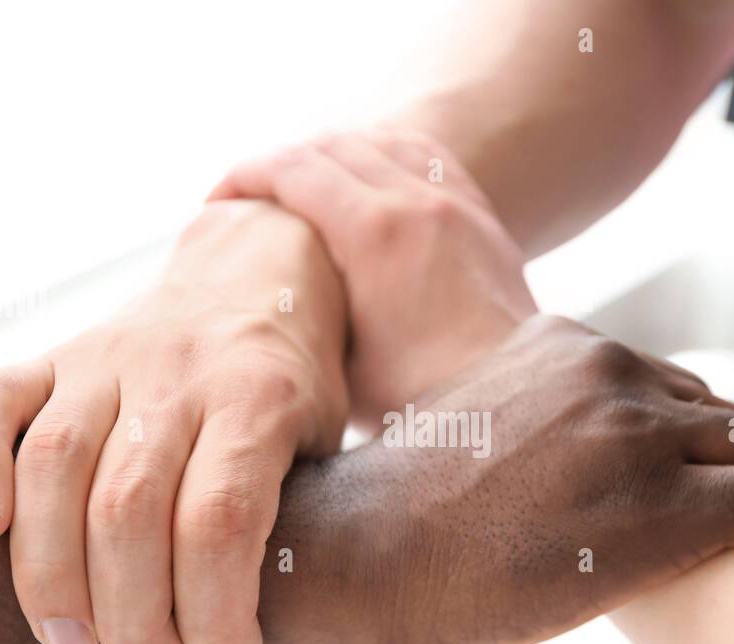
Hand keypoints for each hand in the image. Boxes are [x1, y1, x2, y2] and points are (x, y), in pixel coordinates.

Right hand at [0, 200, 347, 643]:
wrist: (255, 276)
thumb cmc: (294, 387)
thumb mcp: (325, 441)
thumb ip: (290, 516)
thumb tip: (244, 632)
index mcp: (259, 398)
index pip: (221, 522)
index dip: (216, 611)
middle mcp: (178, 374)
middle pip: (128, 508)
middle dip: (132, 615)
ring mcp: (108, 356)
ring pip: (55, 468)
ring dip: (51, 577)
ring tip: (72, 642)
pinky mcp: (54, 353)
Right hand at [210, 128, 533, 423]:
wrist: (516, 411)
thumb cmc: (424, 406)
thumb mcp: (339, 371)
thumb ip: (299, 324)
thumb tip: (257, 314)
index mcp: (376, 234)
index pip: (294, 170)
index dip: (246, 176)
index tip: (217, 201)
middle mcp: (420, 202)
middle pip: (333, 146)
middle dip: (281, 162)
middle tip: (249, 195)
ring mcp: (457, 205)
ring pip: (383, 142)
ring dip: (334, 153)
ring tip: (302, 184)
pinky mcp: (482, 220)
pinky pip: (426, 158)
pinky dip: (385, 156)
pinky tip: (369, 178)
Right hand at [261, 315, 733, 643]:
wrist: (356, 553)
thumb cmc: (394, 515)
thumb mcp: (467, 429)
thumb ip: (527, 422)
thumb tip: (545, 470)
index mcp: (562, 344)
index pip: (669, 385)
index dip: (710, 437)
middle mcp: (610, 373)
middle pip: (724, 415)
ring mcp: (639, 435)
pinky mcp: (665, 509)